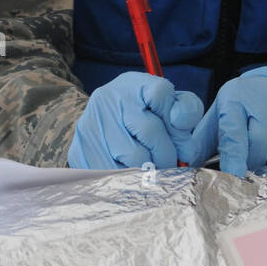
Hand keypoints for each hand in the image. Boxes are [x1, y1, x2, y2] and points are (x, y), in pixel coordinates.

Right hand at [67, 73, 203, 168]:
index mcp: (135, 84)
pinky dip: (129, 181)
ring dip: (150, 170)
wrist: (102, 122)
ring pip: (133, 159)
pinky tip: (133, 176)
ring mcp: (91, 124)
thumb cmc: (145, 113)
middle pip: (150, 131)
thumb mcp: (169, 103)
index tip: (182, 137)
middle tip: (170, 162)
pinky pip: (114, 175)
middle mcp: (110, 100)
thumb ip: (187, 112)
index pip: (161, 93)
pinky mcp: (80, 150)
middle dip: (168, 153)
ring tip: (152, 169)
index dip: (178, 120)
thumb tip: (187, 147)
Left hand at [185, 66, 266, 177]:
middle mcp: (264, 95)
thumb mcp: (221, 115)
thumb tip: (187, 164)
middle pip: (261, 143)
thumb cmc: (244, 106)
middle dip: (257, 158)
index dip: (234, 157)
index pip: (233, 132)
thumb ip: (203, 141)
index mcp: (235, 99)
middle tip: (254, 154)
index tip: (235, 176)